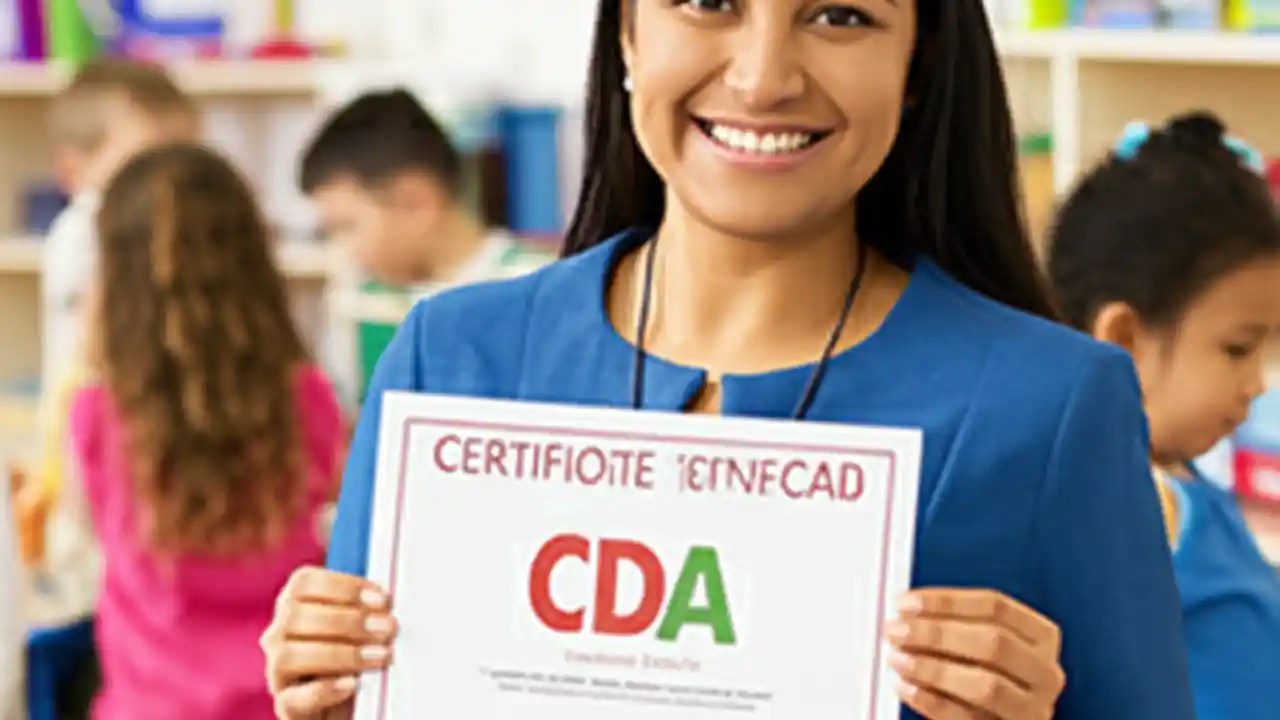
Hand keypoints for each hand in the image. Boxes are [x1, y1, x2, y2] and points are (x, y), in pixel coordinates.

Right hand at [262, 566, 397, 718]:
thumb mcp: (359, 626)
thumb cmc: (353, 654)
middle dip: (349, 621)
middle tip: (387, 628)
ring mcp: (277, 669)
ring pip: (290, 656)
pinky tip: (352, 684)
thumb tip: (387, 608)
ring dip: (341, 654)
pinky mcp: (286, 703)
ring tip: (379, 656)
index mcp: (295, 603)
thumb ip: (367, 611)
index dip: (344, 587)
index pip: (304, 583)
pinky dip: (325, 689)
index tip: (382, 599)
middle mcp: (279, 633)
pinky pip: (294, 698)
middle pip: (297, 616)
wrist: (345, 703)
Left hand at [886, 588, 1064, 719]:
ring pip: (986, 685)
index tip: (906, 603)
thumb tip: (908, 611)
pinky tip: (906, 687)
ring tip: (897, 659)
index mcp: (1041, 637)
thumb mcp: (980, 643)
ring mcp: (1033, 710)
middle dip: (937, 634)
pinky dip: (931, 701)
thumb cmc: (983, 675)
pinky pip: (968, 719)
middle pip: (993, 642)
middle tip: (897, 630)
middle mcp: (1044, 672)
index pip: (996, 607)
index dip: (946, 602)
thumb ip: (954, 624)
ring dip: (933, 669)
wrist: (996, 718)